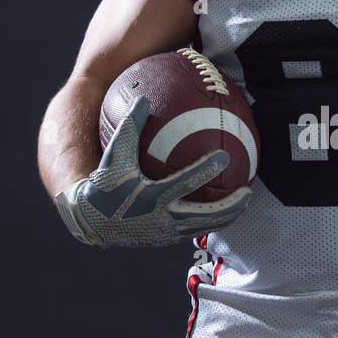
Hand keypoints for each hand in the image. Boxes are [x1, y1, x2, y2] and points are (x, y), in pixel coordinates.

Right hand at [55, 95, 251, 247]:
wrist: (89, 220)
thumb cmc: (102, 184)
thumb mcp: (113, 156)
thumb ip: (129, 127)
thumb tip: (145, 97)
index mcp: (150, 198)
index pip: (184, 183)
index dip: (205, 170)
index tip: (225, 158)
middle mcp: (161, 220)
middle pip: (204, 216)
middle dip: (229, 206)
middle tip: (248, 190)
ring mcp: (165, 234)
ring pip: (203, 227)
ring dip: (225, 216)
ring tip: (243, 202)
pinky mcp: (165, 240)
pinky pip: (193, 230)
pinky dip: (209, 220)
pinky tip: (219, 207)